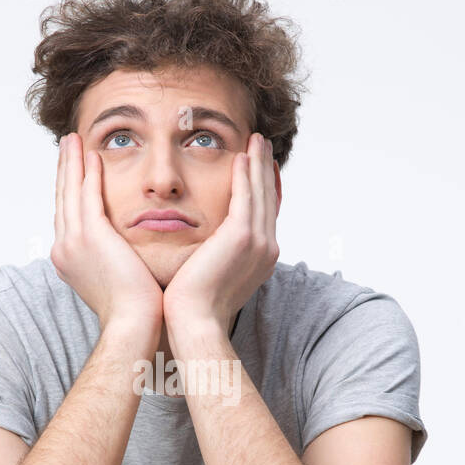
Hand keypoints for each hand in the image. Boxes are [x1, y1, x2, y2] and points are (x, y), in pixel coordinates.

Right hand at [51, 133, 162, 333]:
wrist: (133, 324)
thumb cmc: (133, 310)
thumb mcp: (116, 279)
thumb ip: (114, 259)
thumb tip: (123, 252)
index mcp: (69, 259)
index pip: (67, 215)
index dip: (69, 190)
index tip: (73, 170)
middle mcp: (65, 248)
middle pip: (63, 198)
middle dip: (64, 169)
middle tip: (67, 145)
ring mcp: (74, 241)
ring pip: (70, 192)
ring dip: (71, 162)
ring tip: (73, 140)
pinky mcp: (92, 235)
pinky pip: (87, 195)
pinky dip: (88, 173)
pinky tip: (92, 156)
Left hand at [162, 132, 279, 332]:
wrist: (195, 322)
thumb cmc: (195, 307)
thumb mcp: (211, 276)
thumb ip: (216, 257)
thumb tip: (205, 250)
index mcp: (260, 258)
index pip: (265, 214)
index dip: (264, 188)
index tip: (260, 168)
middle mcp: (266, 248)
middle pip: (268, 198)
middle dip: (266, 170)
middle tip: (263, 146)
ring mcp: (257, 242)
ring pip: (260, 192)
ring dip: (259, 164)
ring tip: (256, 141)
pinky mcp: (241, 236)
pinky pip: (246, 196)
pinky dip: (245, 175)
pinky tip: (241, 156)